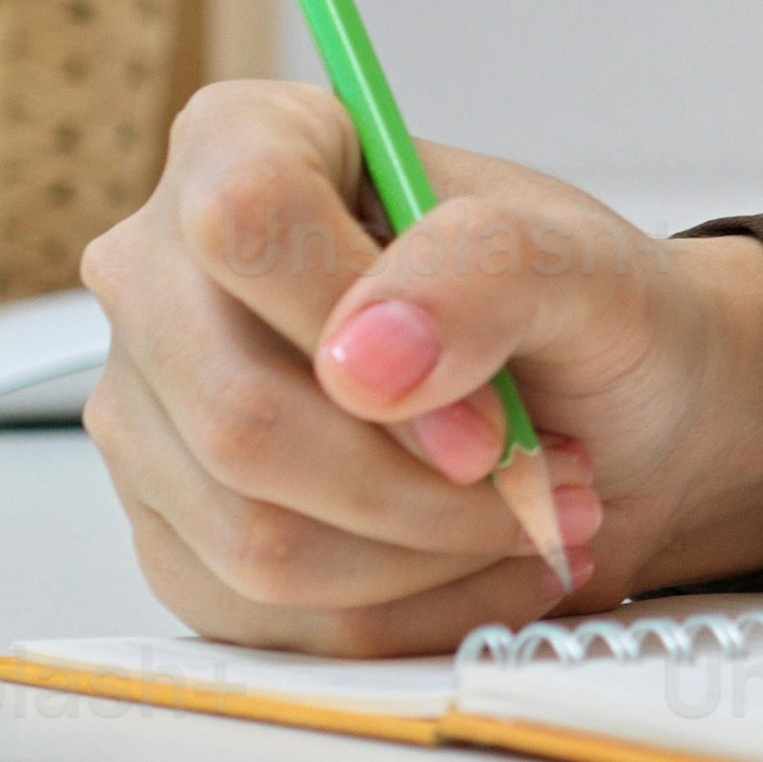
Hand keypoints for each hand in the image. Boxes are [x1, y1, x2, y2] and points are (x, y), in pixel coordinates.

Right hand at [79, 80, 762, 656]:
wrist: (611, 420)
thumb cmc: (585, 315)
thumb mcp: (588, 265)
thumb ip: (488, 270)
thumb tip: (365, 358)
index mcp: (242, 143)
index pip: (245, 222)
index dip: (368, 329)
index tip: (492, 415)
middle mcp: (162, 280)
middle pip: (241, 418)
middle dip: (419, 488)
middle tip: (545, 479)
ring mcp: (151, 416)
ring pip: (255, 540)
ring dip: (426, 558)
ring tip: (525, 518)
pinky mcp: (175, 536)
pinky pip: (265, 618)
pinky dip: (403, 615)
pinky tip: (476, 568)